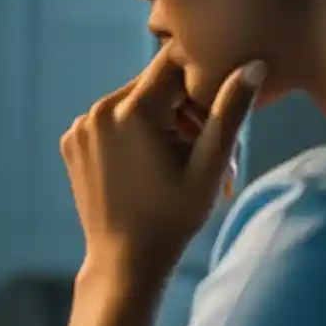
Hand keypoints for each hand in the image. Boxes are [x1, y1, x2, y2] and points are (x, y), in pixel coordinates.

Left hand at [62, 44, 264, 272]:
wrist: (124, 260)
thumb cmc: (172, 219)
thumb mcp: (209, 167)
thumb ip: (230, 112)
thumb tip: (253, 66)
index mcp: (131, 110)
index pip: (175, 64)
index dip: (199, 88)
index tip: (207, 125)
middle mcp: (98, 111)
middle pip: (154, 85)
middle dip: (182, 111)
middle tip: (201, 152)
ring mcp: (80, 127)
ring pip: (133, 103)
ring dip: (159, 123)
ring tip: (175, 164)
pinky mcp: (72, 142)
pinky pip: (111, 121)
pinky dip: (132, 134)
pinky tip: (145, 168)